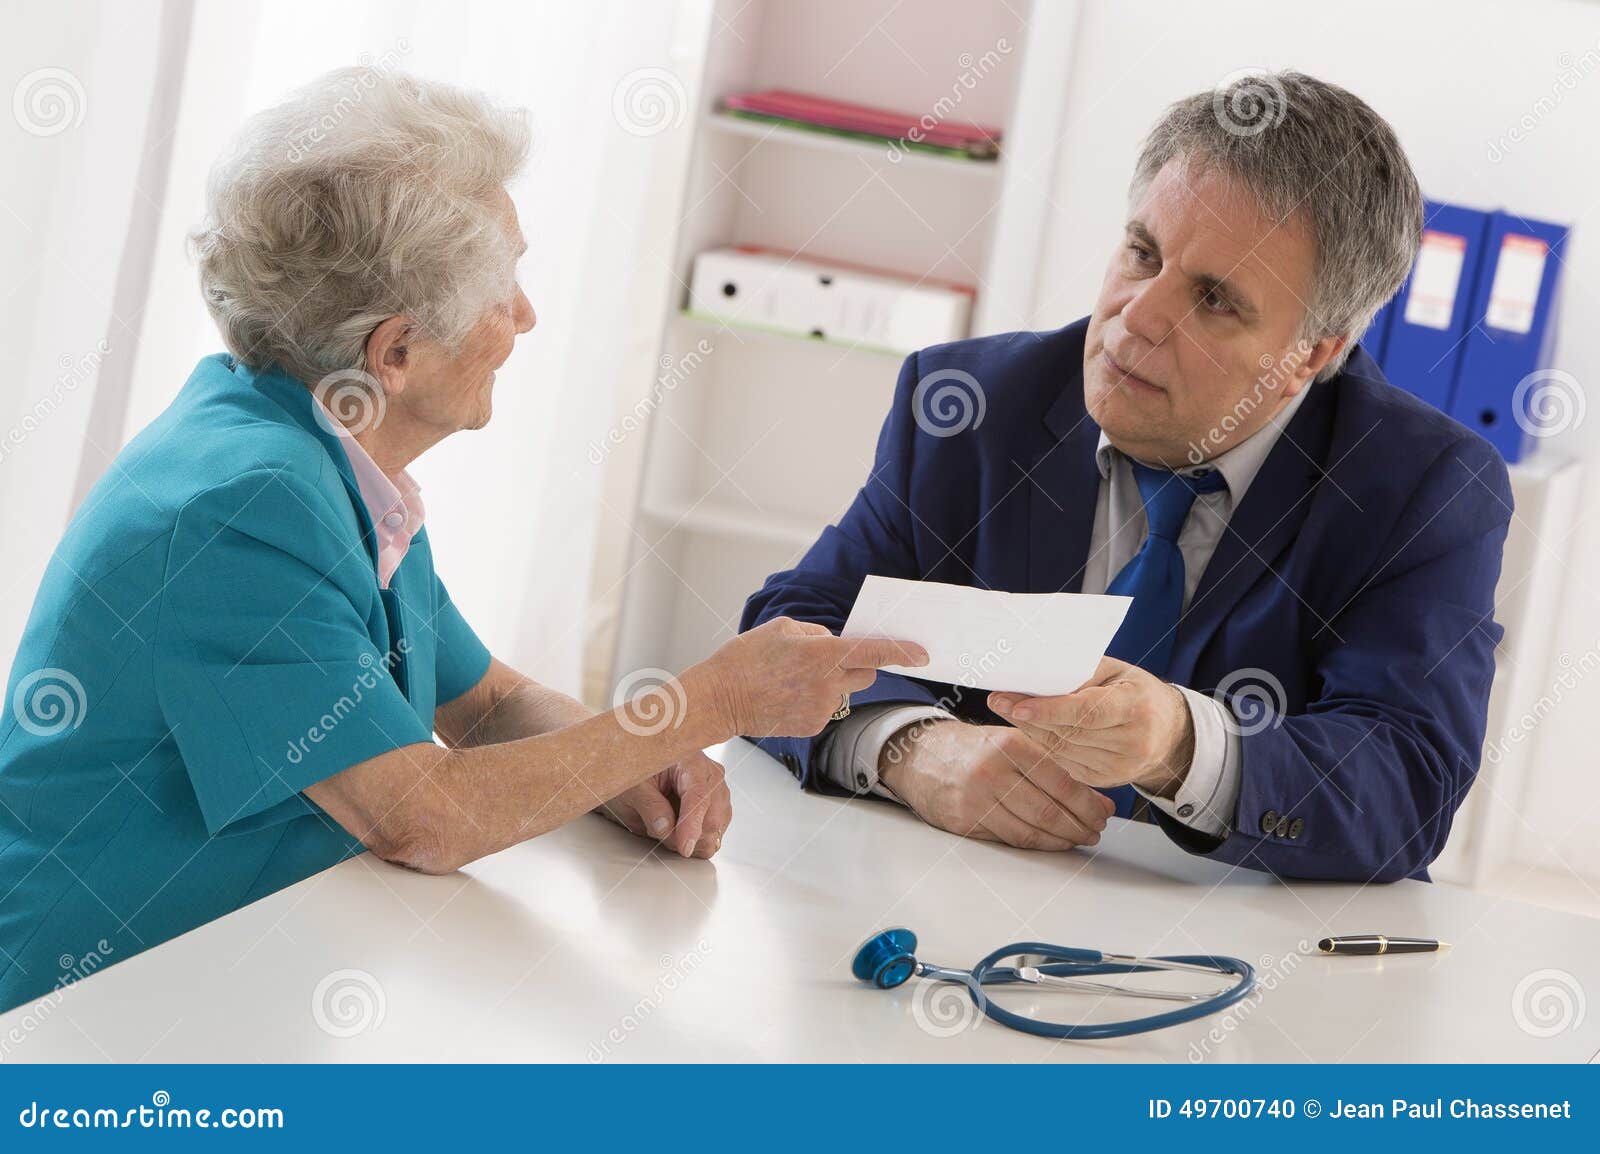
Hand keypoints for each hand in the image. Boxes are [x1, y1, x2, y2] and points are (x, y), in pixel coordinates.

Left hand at [597, 751, 731, 858]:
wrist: (638, 772)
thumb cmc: (636, 774)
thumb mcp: (632, 789)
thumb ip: (650, 807)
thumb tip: (666, 827)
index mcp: (689, 761)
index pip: (699, 796)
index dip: (693, 824)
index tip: (685, 847)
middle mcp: (709, 774)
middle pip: (713, 817)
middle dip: (690, 836)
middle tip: (661, 836)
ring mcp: (716, 791)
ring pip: (715, 829)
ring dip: (693, 840)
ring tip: (667, 831)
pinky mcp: (716, 807)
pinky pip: (714, 834)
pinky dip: (697, 842)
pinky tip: (680, 834)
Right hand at [690, 617, 927, 738]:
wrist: (719, 699)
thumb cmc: (745, 659)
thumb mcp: (780, 628)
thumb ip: (816, 633)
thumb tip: (833, 642)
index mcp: (823, 654)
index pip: (875, 651)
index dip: (903, 652)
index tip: (923, 653)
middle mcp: (828, 683)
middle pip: (866, 674)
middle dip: (857, 666)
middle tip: (829, 661)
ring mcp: (822, 708)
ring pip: (845, 693)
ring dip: (832, 684)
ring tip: (794, 681)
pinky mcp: (813, 726)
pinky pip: (827, 709)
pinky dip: (815, 702)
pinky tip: (788, 697)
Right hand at [878, 719, 1113, 850]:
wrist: (919, 754)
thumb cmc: (973, 748)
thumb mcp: (1010, 740)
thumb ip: (1049, 765)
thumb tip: (1093, 799)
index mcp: (1009, 744)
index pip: (1060, 782)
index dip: (1087, 804)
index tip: (1104, 812)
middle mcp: (991, 771)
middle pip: (1048, 812)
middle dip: (1079, 826)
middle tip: (1096, 831)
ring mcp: (975, 800)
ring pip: (1029, 832)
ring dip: (1061, 841)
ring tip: (1078, 839)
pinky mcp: (964, 822)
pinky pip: (1008, 840)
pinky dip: (1034, 844)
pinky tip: (1048, 841)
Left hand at [987, 656, 1193, 796]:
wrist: (1168, 731)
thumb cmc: (1137, 692)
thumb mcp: (1117, 671)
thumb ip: (1082, 672)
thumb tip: (1038, 674)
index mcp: (1135, 708)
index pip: (1087, 712)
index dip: (1050, 711)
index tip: (1018, 705)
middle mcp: (1131, 742)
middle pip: (1068, 732)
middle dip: (1029, 717)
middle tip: (998, 699)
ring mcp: (1119, 767)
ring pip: (1061, 749)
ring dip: (1031, 730)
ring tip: (1008, 709)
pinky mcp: (1105, 781)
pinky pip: (1065, 762)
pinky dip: (1044, 744)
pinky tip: (1030, 728)